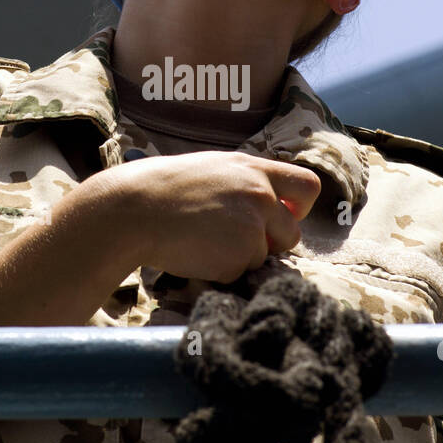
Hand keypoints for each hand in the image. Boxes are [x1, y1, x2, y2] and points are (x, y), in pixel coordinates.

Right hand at [96, 151, 320, 283]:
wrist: (135, 208)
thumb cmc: (164, 188)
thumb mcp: (213, 169)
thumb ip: (243, 184)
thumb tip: (265, 205)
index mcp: (254, 170)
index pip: (307, 186)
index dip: (300, 207)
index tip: (283, 215)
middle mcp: (261, 195)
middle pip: (292, 233)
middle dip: (272, 244)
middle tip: (237, 243)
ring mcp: (252, 226)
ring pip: (263, 257)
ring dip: (241, 258)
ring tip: (203, 242)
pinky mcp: (239, 256)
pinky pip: (239, 273)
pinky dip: (221, 271)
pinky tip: (195, 253)